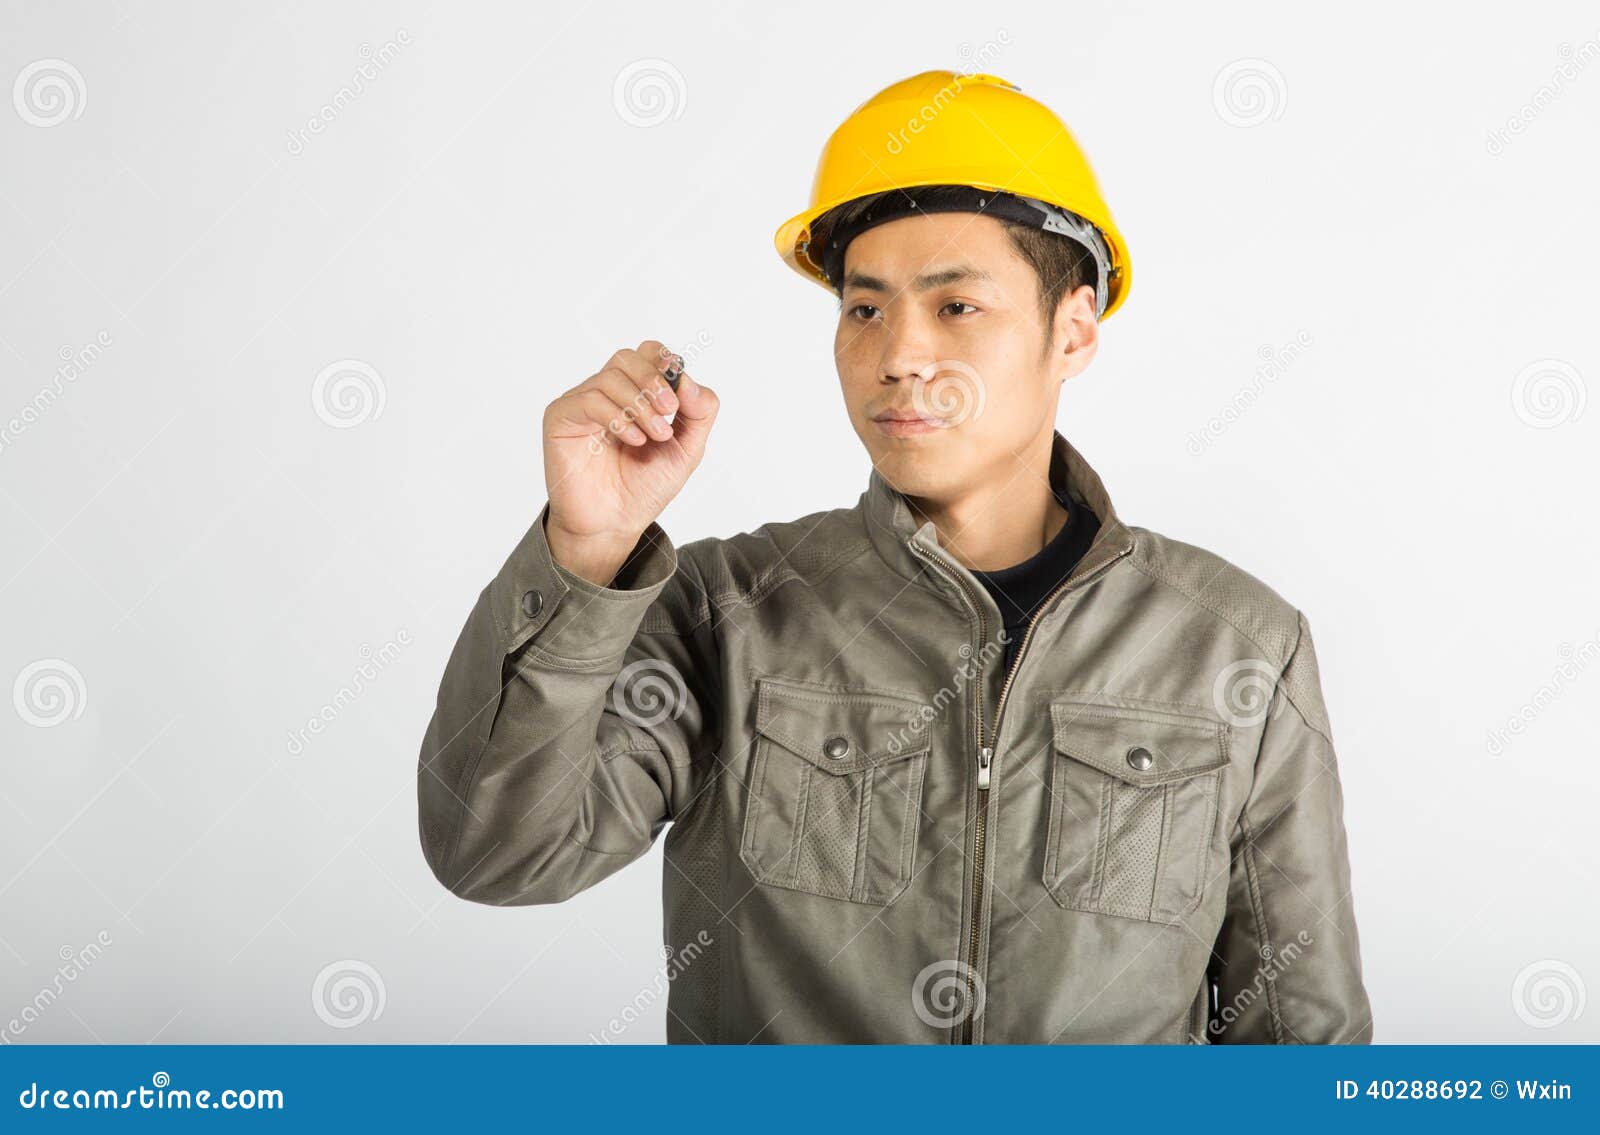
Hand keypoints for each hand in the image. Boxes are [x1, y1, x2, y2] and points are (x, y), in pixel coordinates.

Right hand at [542, 339, 718, 583]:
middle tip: (669, 411)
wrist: (614, 524)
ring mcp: (582, 403)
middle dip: (653, 381)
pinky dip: (617, 417)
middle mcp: (607, 393)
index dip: (665, 365)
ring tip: (654, 436)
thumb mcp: (688, 448)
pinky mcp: (561, 418)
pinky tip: (633, 440)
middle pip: (627, 357)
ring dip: (639, 405)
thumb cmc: (645, 486)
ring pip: (610, 377)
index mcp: (635, 393)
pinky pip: (589, 400)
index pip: (648, 353)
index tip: (679, 397)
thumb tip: (689, 380)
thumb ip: (699, 413)